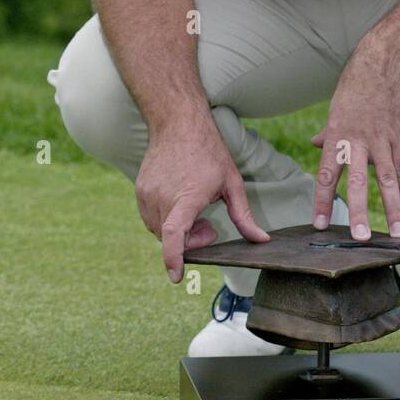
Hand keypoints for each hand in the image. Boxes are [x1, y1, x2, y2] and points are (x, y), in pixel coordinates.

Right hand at [135, 120, 268, 282]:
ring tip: (195, 212)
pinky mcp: (139, 190)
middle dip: (191, 241)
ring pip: (158, 230)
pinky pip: (150, 218)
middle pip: (171, 238)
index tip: (176, 277)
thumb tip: (260, 241)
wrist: (178, 122)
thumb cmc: (209, 151)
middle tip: (208, 226)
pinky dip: (165, 220)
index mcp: (187, 196)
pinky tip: (180, 204)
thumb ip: (243, 216)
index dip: (173, 258)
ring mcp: (147, 194)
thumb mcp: (232, 182)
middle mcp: (162, 197)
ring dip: (177, 231)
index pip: (173, 234)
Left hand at [310, 46, 399, 239]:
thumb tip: (314, 144)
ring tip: (397, 233)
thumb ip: (327, 133)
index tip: (319, 224)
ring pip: (386, 180)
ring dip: (392, 209)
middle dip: (357, 211)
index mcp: (336, 136)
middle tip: (360, 238)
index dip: (321, 200)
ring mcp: (381, 140)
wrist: (386, 63)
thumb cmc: (357, 85)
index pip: (325, 174)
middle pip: (356, 182)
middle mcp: (357, 141)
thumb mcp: (336, 108)